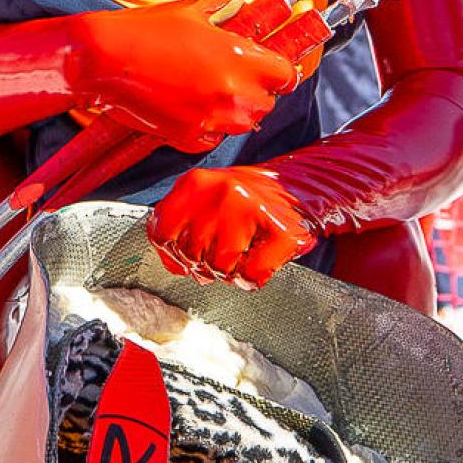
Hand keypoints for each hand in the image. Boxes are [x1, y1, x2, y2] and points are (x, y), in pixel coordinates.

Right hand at [70, 0, 296, 151]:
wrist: (104, 59)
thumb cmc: (146, 30)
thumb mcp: (190, 11)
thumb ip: (223, 3)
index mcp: (239, 57)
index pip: (285, 74)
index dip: (279, 71)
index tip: (270, 68)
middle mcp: (232, 92)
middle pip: (267, 103)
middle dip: (257, 92)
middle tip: (235, 79)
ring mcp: (212, 118)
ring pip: (244, 124)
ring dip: (236, 112)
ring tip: (212, 94)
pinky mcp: (188, 137)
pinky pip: (213, 139)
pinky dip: (208, 129)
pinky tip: (191, 109)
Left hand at [148, 166, 317, 287]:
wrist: (302, 186)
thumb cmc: (250, 198)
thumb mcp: (206, 198)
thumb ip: (181, 224)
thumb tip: (172, 261)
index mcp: (197, 183)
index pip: (161, 232)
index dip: (171, 253)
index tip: (185, 256)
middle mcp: (222, 192)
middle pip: (190, 255)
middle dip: (204, 265)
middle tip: (223, 255)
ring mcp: (252, 210)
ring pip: (220, 267)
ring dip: (230, 272)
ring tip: (243, 255)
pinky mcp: (281, 232)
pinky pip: (251, 275)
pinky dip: (253, 279)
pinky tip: (259, 263)